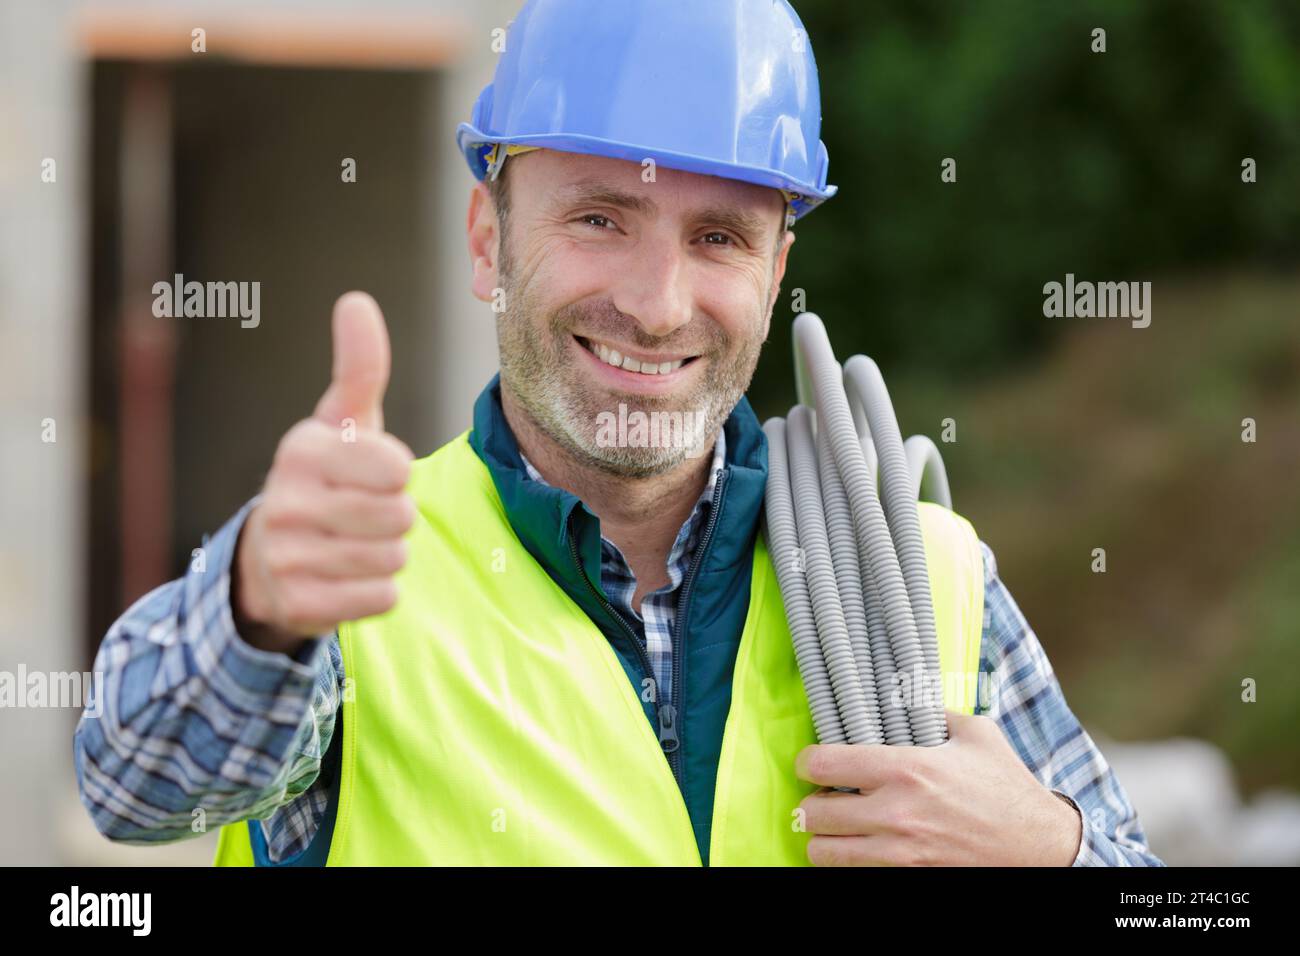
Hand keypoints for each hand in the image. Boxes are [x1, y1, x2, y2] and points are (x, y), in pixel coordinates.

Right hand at [232, 291, 416, 653]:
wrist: (270, 559)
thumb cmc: (326, 477)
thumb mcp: (342, 422)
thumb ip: (359, 368)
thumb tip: (356, 300)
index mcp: (301, 450)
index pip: (396, 467)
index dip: (398, 474)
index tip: (373, 474)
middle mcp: (285, 501)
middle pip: (399, 516)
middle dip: (396, 517)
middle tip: (366, 514)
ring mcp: (286, 556)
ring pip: (392, 559)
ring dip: (388, 554)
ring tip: (356, 544)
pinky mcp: (298, 604)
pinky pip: (381, 598)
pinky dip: (378, 591)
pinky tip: (349, 577)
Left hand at [794, 711, 1082, 865]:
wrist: (1040, 846)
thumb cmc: (1008, 787)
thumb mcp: (976, 734)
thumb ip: (933, 712)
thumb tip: (906, 696)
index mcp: (906, 768)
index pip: (824, 764)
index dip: (808, 761)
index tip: (813, 761)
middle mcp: (896, 812)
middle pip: (812, 812)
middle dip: (811, 801)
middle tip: (825, 794)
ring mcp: (900, 851)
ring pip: (824, 851)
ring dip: (824, 836)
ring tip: (837, 824)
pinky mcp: (908, 875)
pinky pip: (855, 871)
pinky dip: (850, 859)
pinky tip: (862, 844)